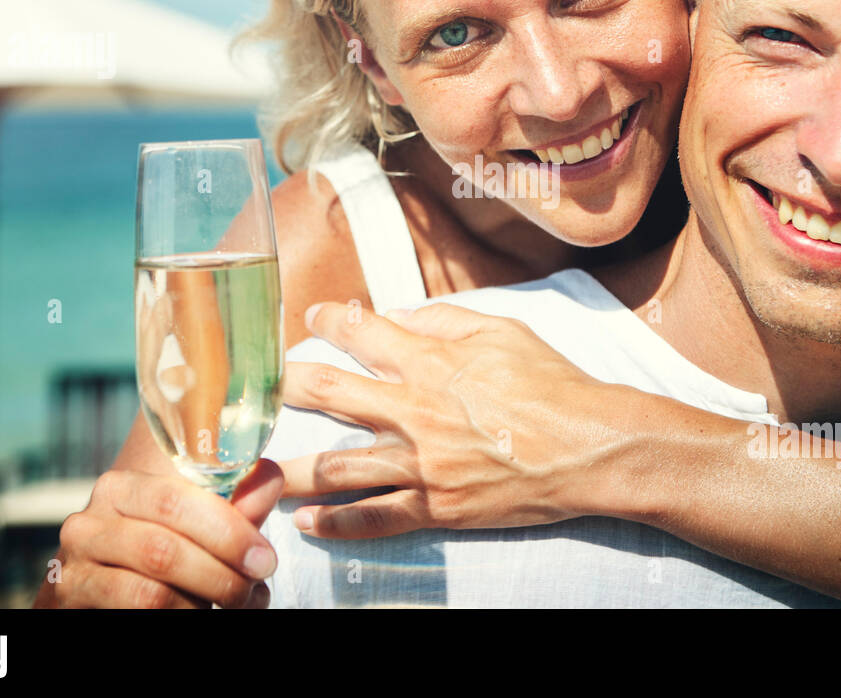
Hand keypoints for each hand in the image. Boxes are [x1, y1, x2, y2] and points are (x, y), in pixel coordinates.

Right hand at [39, 460, 283, 607]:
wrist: (103, 594)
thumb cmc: (158, 551)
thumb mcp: (196, 524)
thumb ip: (233, 504)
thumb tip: (268, 479)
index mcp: (121, 488)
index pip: (176, 501)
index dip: (227, 531)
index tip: (264, 558)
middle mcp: (88, 523)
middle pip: (164, 550)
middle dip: (221, 574)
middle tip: (254, 590)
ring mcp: (74, 567)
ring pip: (151, 593)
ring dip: (204, 603)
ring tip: (233, 605)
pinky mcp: (71, 603)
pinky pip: (137, 614)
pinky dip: (181, 618)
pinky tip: (200, 614)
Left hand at [278, 301, 645, 538]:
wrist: (588, 448)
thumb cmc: (552, 384)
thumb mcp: (504, 330)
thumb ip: (445, 319)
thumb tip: (400, 317)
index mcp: (432, 360)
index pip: (362, 333)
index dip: (329, 322)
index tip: (310, 319)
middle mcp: (415, 410)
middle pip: (330, 393)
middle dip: (284, 388)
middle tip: (252, 388)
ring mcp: (422, 463)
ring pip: (338, 466)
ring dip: (292, 468)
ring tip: (257, 470)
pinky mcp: (436, 506)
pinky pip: (376, 517)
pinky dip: (337, 522)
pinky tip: (308, 522)